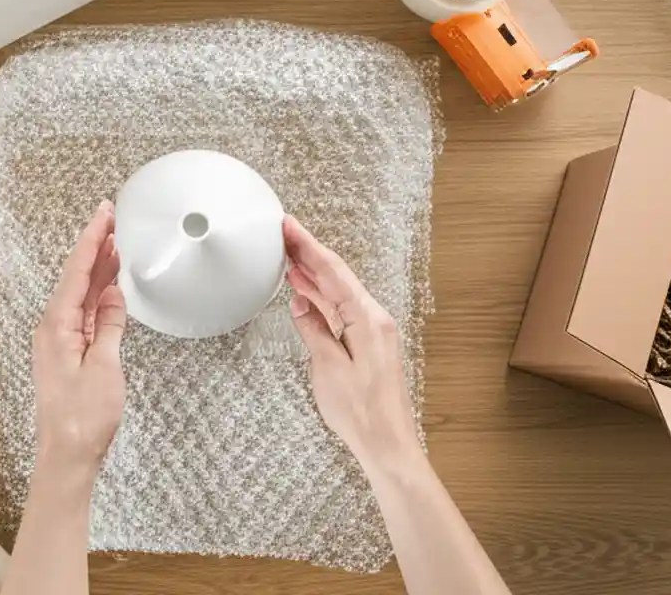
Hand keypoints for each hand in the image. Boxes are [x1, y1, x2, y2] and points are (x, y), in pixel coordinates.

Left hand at [31, 200, 126, 480]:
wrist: (67, 456)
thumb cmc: (83, 418)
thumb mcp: (105, 367)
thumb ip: (109, 326)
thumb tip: (114, 294)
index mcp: (57, 326)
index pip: (77, 272)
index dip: (92, 240)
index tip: (104, 214)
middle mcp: (53, 328)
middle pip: (77, 278)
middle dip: (95, 247)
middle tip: (112, 218)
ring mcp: (60, 341)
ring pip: (81, 295)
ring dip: (98, 270)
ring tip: (115, 243)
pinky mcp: (68, 354)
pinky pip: (84, 315)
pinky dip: (98, 296)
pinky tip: (110, 286)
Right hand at [283, 215, 419, 472]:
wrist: (387, 444)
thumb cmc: (361, 412)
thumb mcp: (327, 368)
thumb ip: (313, 330)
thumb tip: (300, 303)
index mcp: (367, 320)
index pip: (332, 272)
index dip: (308, 246)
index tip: (289, 225)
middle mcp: (374, 319)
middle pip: (337, 277)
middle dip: (309, 253)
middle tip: (283, 232)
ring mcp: (372, 331)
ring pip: (338, 293)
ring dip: (313, 275)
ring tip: (287, 255)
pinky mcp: (368, 344)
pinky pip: (342, 311)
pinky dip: (322, 299)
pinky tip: (305, 291)